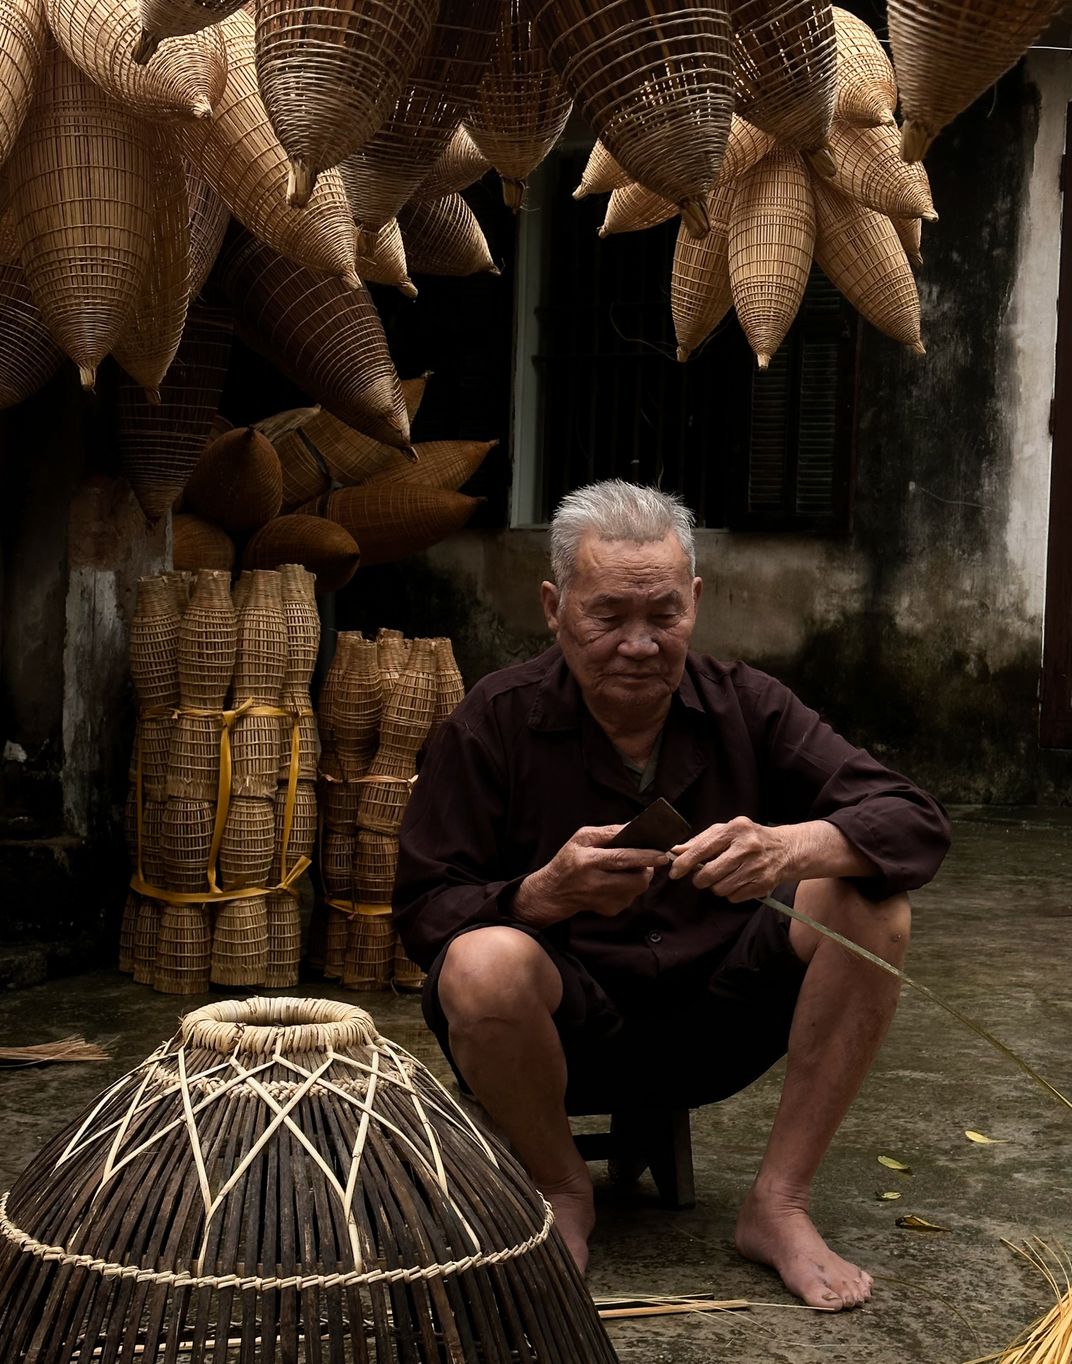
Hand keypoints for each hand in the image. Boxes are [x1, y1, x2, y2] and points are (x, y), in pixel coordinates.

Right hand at [514, 824, 669, 927]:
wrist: (555, 892)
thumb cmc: (569, 860)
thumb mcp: (581, 838)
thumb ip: (608, 832)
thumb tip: (634, 828)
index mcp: (589, 861)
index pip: (622, 859)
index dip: (644, 857)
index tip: (662, 854)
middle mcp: (596, 883)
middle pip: (636, 880)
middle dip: (648, 869)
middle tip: (646, 861)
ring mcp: (604, 900)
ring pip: (637, 889)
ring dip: (639, 877)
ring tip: (627, 869)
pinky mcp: (610, 910)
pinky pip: (631, 897)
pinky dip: (630, 887)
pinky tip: (617, 882)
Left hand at [668, 816, 794, 901]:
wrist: (786, 849)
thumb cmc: (750, 838)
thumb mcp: (727, 831)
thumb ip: (701, 840)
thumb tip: (676, 851)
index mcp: (735, 829)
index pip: (703, 848)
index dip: (684, 862)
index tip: (674, 872)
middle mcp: (747, 847)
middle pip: (710, 873)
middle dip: (700, 879)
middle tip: (701, 877)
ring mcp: (757, 867)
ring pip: (720, 888)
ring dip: (715, 887)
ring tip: (723, 877)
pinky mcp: (763, 884)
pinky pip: (734, 897)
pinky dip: (730, 893)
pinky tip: (737, 882)